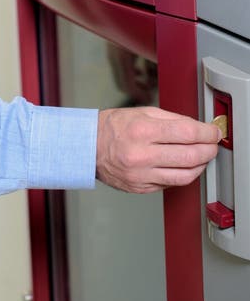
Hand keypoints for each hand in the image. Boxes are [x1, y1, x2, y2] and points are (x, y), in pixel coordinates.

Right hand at [96, 106, 220, 192]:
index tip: (214, 132)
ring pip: (185, 176)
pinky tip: (183, 166)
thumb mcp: (141, 112)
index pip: (187, 133)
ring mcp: (142, 175)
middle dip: (209, 150)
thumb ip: (171, 119)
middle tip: (212, 145)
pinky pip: (171, 184)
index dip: (207, 133)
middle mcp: (142, 155)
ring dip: (200, 165)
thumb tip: (197, 128)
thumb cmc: (112, 127)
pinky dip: (182, 174)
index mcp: (143, 131)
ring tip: (202, 157)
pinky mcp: (141, 188)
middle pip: (191, 156)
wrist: (87, 148)